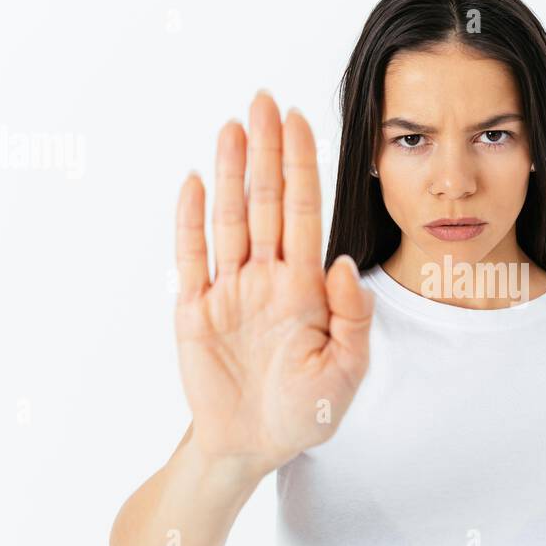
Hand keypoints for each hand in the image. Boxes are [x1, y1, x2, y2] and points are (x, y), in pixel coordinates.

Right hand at [173, 90, 373, 471]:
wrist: (255, 447)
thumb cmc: (306, 411)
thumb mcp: (347, 372)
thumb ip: (354, 319)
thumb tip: (346, 262)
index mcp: (306, 287)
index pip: (304, 212)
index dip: (301, 166)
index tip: (300, 121)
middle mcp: (267, 278)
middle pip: (265, 201)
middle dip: (266, 151)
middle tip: (264, 99)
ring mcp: (229, 290)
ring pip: (229, 219)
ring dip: (230, 172)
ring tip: (233, 126)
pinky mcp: (194, 311)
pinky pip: (191, 257)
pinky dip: (190, 220)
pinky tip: (195, 181)